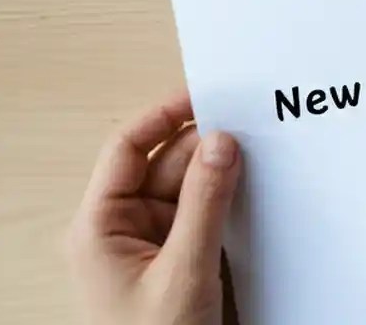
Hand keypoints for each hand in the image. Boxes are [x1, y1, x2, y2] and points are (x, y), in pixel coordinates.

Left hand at [66, 92, 241, 324]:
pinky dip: (232, 203)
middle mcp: (123, 228)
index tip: (208, 94)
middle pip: (167, 165)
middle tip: (256, 127)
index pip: (128, 149)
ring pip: (192, 190)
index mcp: (100, 225)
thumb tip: (222, 142)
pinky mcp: (182, 263)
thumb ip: (206, 202)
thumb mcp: (184, 271)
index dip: (166, 115)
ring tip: (265, 158)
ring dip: (224, 175)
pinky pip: (207, 217)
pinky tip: (261, 195)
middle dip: (207, 147)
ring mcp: (153, 246)